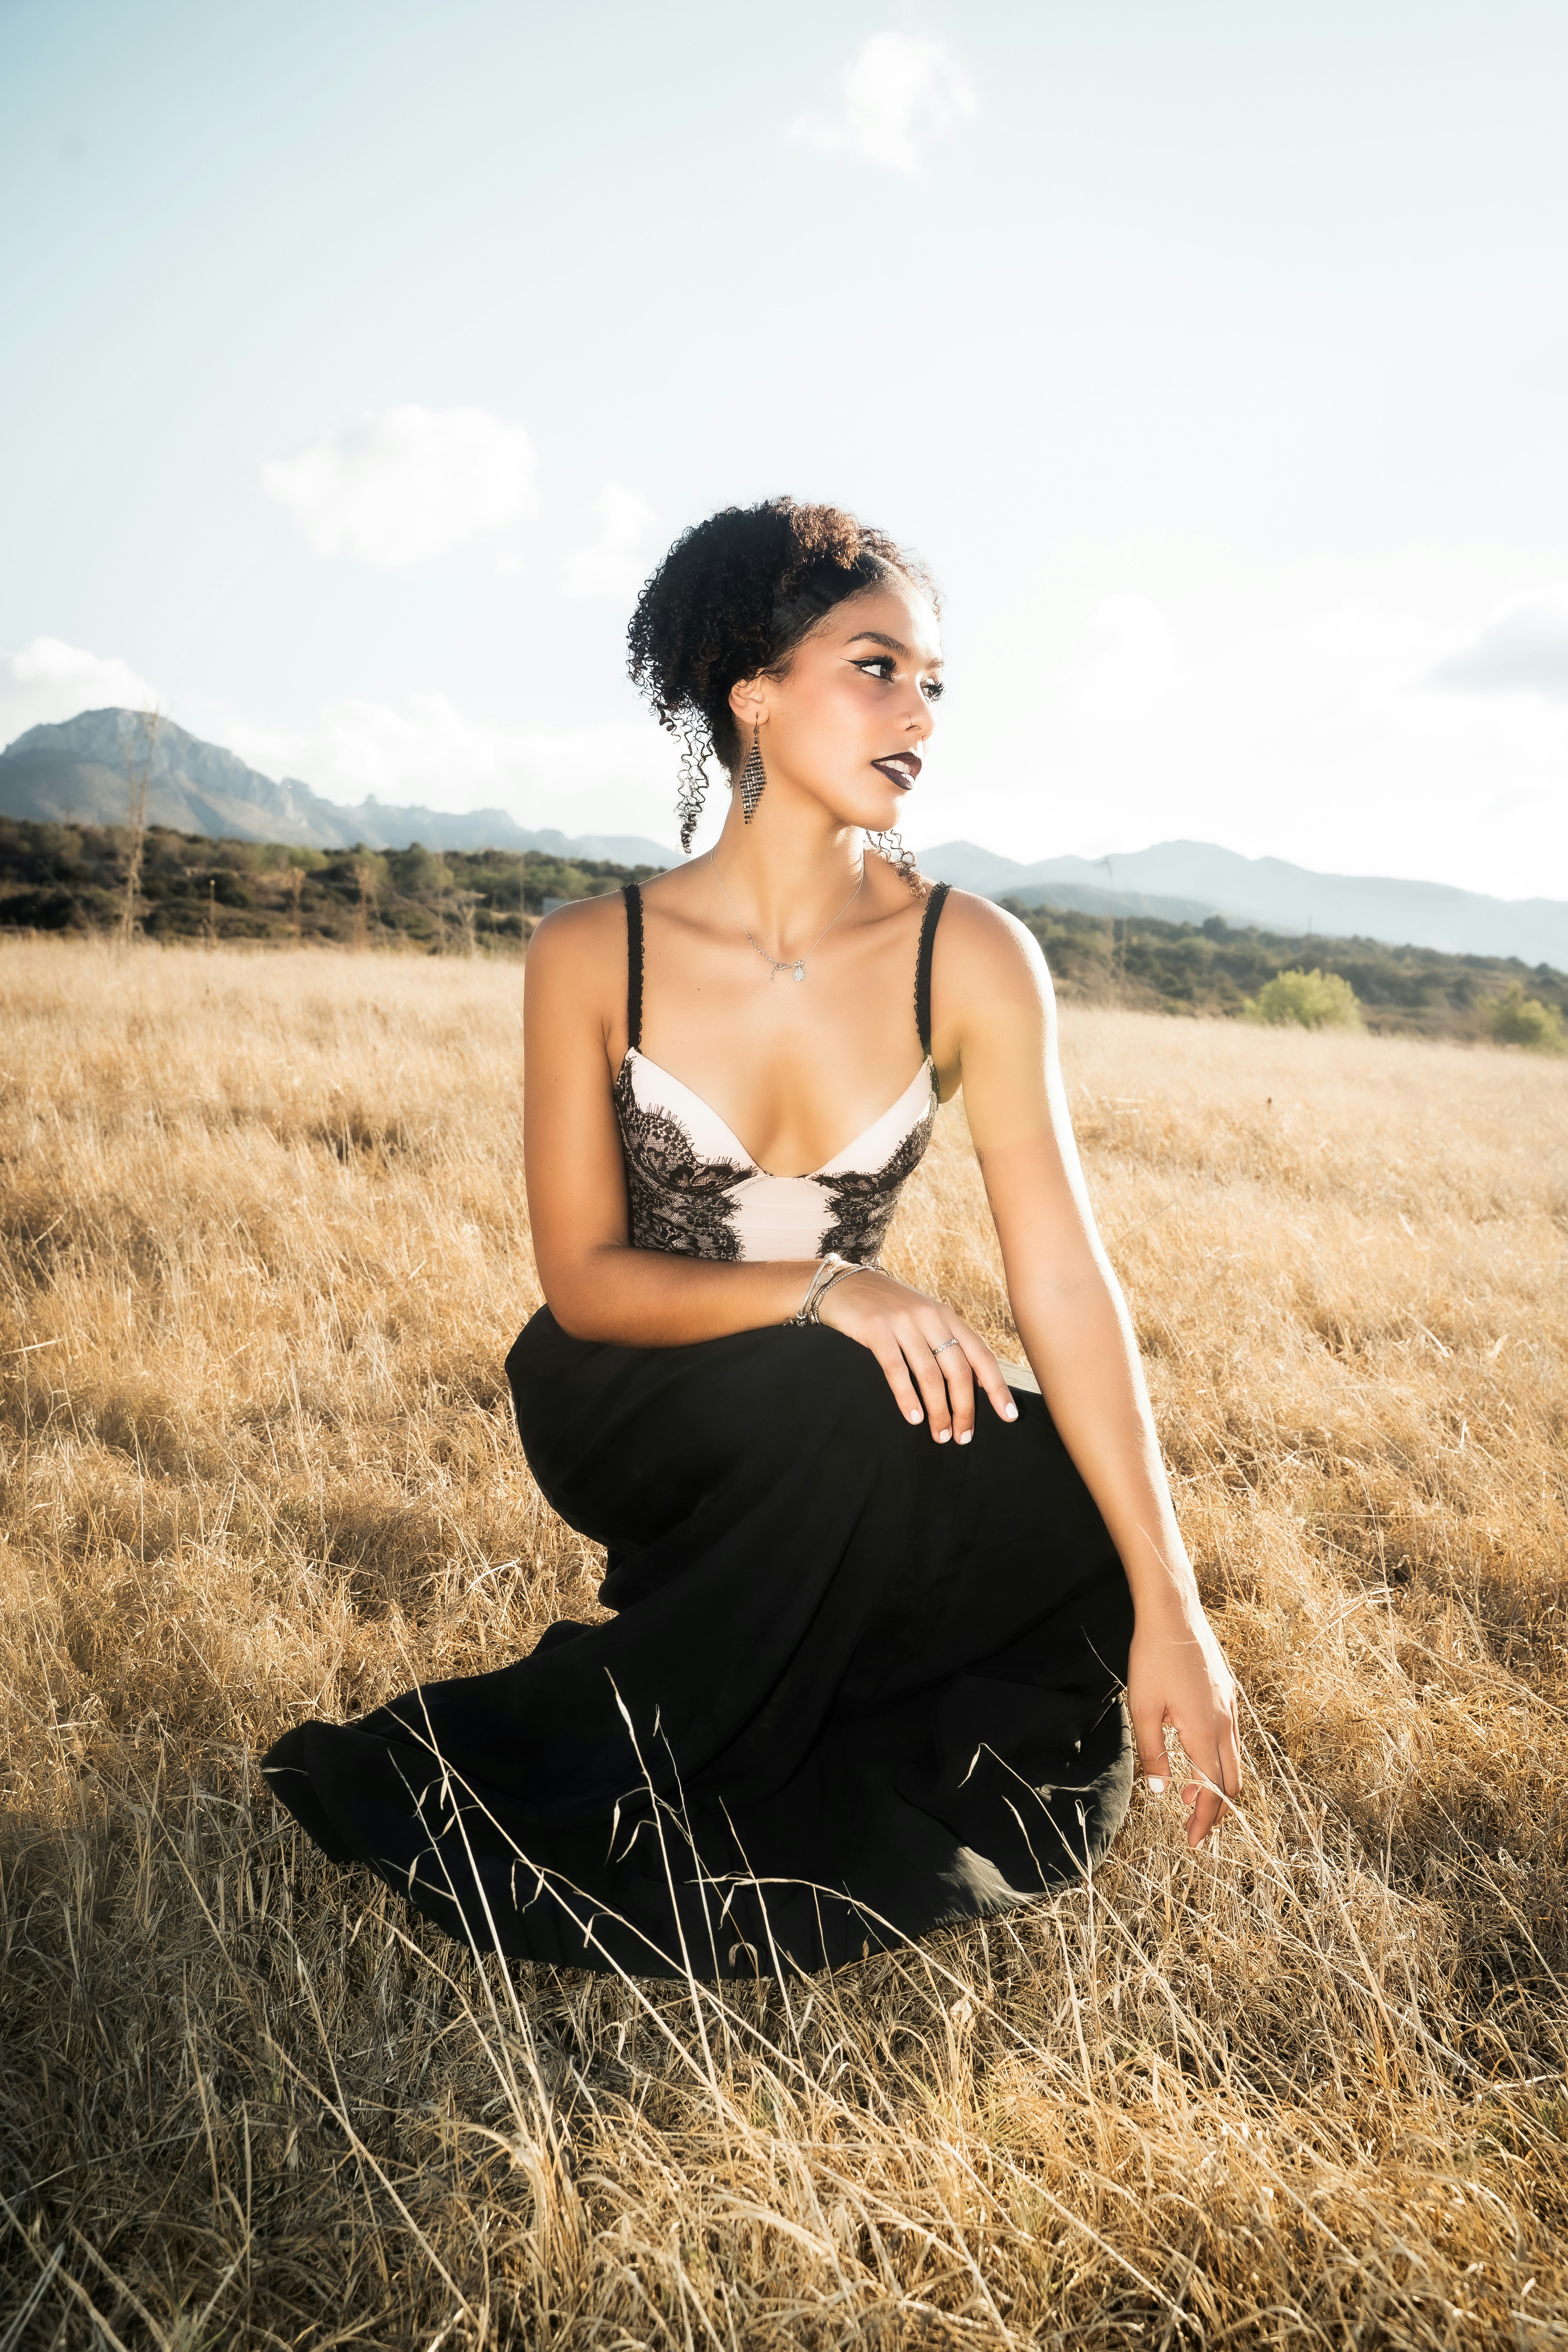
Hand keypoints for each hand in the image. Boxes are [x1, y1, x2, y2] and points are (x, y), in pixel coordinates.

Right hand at [817, 1267, 1019, 1443]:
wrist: (843, 1283)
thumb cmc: (886, 1308)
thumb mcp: (924, 1317)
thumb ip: (948, 1342)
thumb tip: (975, 1382)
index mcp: (946, 1316)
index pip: (981, 1355)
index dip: (997, 1387)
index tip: (1008, 1416)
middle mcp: (930, 1317)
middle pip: (958, 1370)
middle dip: (965, 1408)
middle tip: (963, 1437)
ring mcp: (903, 1322)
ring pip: (930, 1375)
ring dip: (939, 1411)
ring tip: (940, 1435)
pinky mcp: (876, 1329)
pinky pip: (896, 1370)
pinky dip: (907, 1397)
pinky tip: (914, 1418)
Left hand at [1127, 1599, 1240, 1846]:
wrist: (1174, 1614)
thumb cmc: (1153, 1658)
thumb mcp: (1142, 1709)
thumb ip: (1152, 1752)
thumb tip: (1162, 1791)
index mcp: (1205, 1731)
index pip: (1212, 1790)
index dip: (1203, 1820)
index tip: (1193, 1841)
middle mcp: (1226, 1724)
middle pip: (1232, 1783)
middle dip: (1215, 1810)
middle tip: (1192, 1826)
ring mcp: (1231, 1709)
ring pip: (1233, 1762)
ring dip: (1214, 1784)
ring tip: (1185, 1793)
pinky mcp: (1228, 1696)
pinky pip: (1230, 1740)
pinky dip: (1216, 1760)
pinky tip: (1192, 1754)